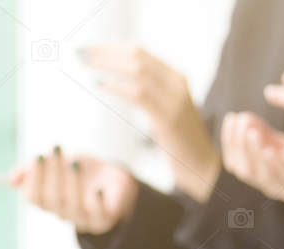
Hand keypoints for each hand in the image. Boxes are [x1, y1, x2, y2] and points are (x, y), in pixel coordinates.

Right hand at [10, 148, 136, 234]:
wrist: (113, 177)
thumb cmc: (81, 170)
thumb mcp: (57, 162)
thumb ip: (34, 168)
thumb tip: (12, 179)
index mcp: (48, 200)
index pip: (33, 197)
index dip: (33, 178)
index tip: (39, 156)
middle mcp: (63, 212)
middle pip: (51, 200)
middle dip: (52, 174)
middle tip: (58, 151)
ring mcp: (83, 218)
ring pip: (72, 208)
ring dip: (72, 184)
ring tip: (75, 163)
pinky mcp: (104, 219)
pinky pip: (99, 217)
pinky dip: (97, 204)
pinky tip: (98, 189)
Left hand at [82, 43, 218, 200]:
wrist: (203, 167)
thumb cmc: (180, 141)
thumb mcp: (165, 109)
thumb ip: (149, 92)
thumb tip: (118, 79)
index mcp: (176, 77)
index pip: (140, 51)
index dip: (112, 46)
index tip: (89, 48)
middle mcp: (177, 83)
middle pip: (136, 56)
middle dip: (105, 51)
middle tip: (80, 52)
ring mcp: (174, 99)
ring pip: (137, 70)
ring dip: (107, 64)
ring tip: (85, 64)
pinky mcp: (168, 118)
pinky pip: (139, 95)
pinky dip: (117, 86)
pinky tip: (100, 85)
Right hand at [220, 112, 283, 227]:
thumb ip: (267, 137)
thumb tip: (243, 117)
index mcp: (262, 173)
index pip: (235, 161)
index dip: (229, 140)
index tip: (231, 116)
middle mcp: (269, 184)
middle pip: (243, 169)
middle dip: (238, 143)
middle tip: (241, 120)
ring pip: (261, 175)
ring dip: (254, 153)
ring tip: (252, 133)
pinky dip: (276, 166)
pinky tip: (271, 151)